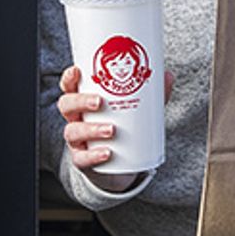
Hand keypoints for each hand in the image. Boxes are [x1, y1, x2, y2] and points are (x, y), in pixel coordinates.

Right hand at [58, 63, 168, 181]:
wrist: (120, 164)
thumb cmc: (123, 127)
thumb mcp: (136, 110)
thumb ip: (151, 94)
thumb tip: (168, 76)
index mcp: (84, 101)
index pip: (69, 86)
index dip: (69, 78)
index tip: (77, 71)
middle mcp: (76, 118)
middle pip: (66, 105)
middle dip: (80, 101)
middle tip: (99, 102)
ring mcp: (77, 140)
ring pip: (72, 132)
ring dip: (90, 129)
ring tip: (111, 130)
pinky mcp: (83, 160)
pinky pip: (81, 158)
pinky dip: (93, 156)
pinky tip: (106, 153)